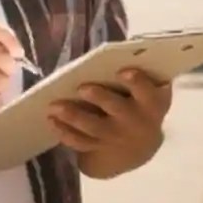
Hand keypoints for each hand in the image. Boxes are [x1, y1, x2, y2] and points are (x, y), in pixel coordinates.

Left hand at [47, 68, 172, 177]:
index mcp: (151, 104)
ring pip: (94, 127)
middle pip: (117, 109)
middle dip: (100, 98)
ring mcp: (116, 137)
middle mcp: (135, 122)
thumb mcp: (146, 93)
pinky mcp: (98, 147)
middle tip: (82, 88)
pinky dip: (64, 131)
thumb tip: (113, 55)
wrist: (140, 145)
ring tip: (54, 106)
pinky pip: (80, 141)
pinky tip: (51, 120)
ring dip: (73, 116)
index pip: (148, 92)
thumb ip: (136, 79)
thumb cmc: (139, 104)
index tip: (122, 72)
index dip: (137, 83)